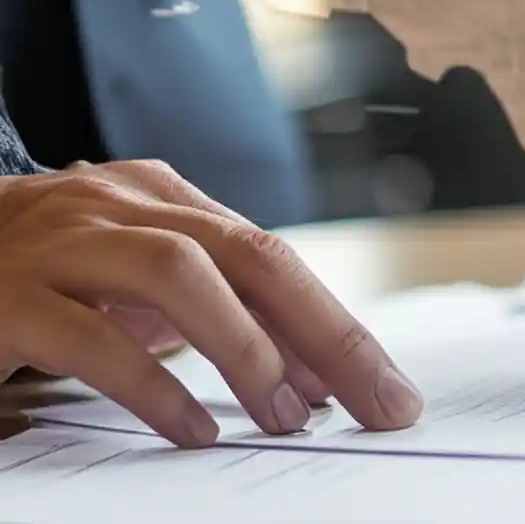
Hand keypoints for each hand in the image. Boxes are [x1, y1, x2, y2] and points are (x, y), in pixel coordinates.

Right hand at [0, 160, 422, 447]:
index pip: (270, 256)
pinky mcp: (4, 298)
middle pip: (250, 255)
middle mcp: (116, 206)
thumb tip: (307, 378)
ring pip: (177, 274)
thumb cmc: (34, 274)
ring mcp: (58, 245)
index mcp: (159, 198)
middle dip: (325, 332)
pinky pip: (91, 336)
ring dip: (246, 348)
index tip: (383, 384)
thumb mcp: (131, 282)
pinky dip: (153, 386)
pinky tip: (192, 430)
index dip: (332, 322)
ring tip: (285, 416)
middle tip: (376, 402)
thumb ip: (213, 312)